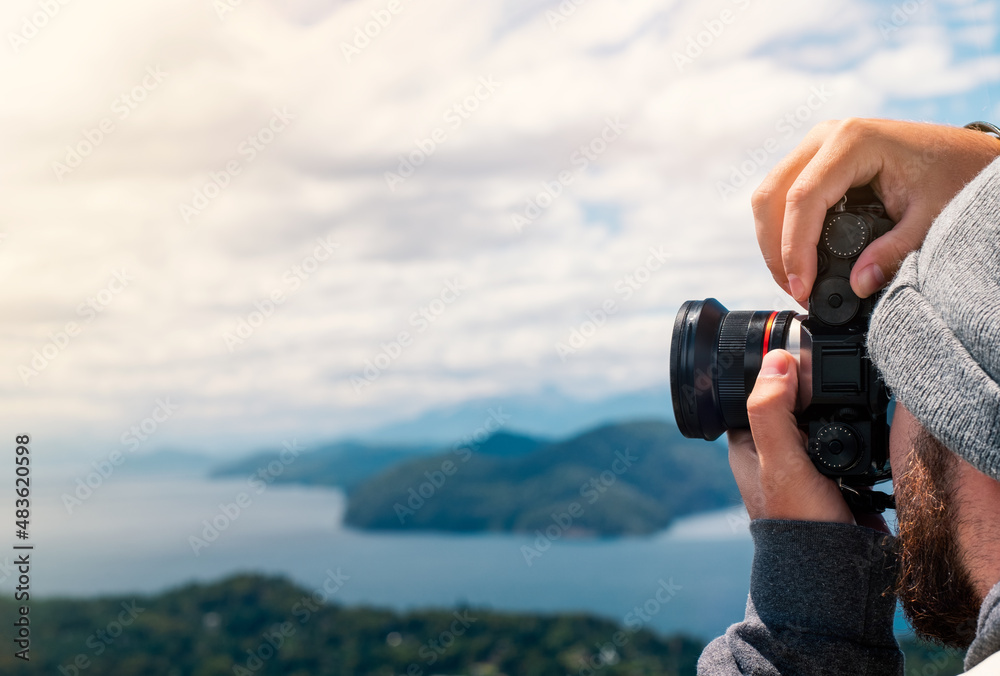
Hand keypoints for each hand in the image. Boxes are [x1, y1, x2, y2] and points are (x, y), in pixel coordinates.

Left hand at [727, 349, 853, 523]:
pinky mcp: (833, 475)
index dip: (781, 371)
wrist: (837, 568)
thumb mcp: (782, 458)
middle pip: (794, 402)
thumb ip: (772, 410)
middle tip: (836, 386)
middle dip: (815, 392)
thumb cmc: (798, 520)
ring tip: (852, 407)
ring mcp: (803, 464)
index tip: (805, 359)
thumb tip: (775, 360)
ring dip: (840, 411)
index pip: (759, 390)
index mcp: (748, 443)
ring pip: (822, 419)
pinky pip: (845, 442)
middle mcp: (772, 451)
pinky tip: (866, 433)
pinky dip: (857, 435)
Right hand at [752, 118, 999, 301]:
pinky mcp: (817, 160)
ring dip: (774, 242)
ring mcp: (818, 146)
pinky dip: (783, 230)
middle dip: (776, 250)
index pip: (803, 199)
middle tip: (797, 290)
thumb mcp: (930, 218)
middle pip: (772, 196)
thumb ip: (893, 253)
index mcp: (853, 141)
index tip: (802, 287)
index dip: (795, 249)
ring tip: (798, 280)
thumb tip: (857, 286)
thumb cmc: (957, 176)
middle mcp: (827, 136)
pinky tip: (800, 258)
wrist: (968, 156)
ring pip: (769, 197)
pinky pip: (782, 195)